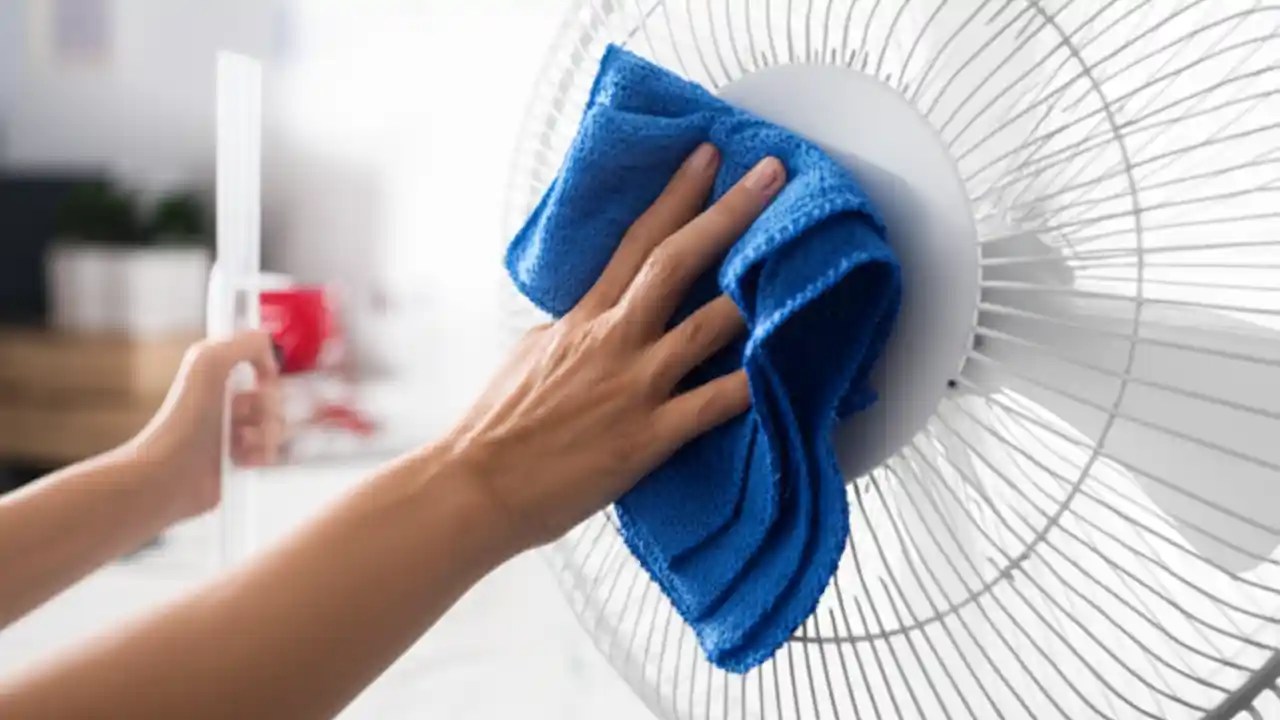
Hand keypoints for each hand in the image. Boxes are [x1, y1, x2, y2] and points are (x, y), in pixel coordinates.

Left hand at [127, 332, 283, 522]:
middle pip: (276, 396)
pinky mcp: (239, 457)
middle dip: (269, 409)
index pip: (263, 361)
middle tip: (245, 419)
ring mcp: (234, 428)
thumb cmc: (185, 419)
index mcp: (219, 372)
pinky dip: (261, 455)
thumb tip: (269, 346)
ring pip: (277, 425)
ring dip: (265, 435)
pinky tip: (242, 460)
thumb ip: (244, 344)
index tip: (265, 382)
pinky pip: (271, 451)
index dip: (269, 372)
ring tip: (240, 444)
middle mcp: (227, 397)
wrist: (170, 473)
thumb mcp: (209, 363)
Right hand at [447, 145, 785, 549]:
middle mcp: (613, 340)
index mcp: (584, 317)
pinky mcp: (647, 437)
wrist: (478, 486)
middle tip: (772, 175)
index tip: (708, 157)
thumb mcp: (535, 352)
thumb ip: (577, 325)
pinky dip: (754, 386)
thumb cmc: (500, 425)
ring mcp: (633, 386)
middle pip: (678, 261)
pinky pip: (712, 406)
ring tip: (802, 257)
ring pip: (706, 325)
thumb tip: (600, 310)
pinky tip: (794, 370)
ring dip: (756, 288)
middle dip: (729, 212)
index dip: (676, 193)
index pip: (636, 240)